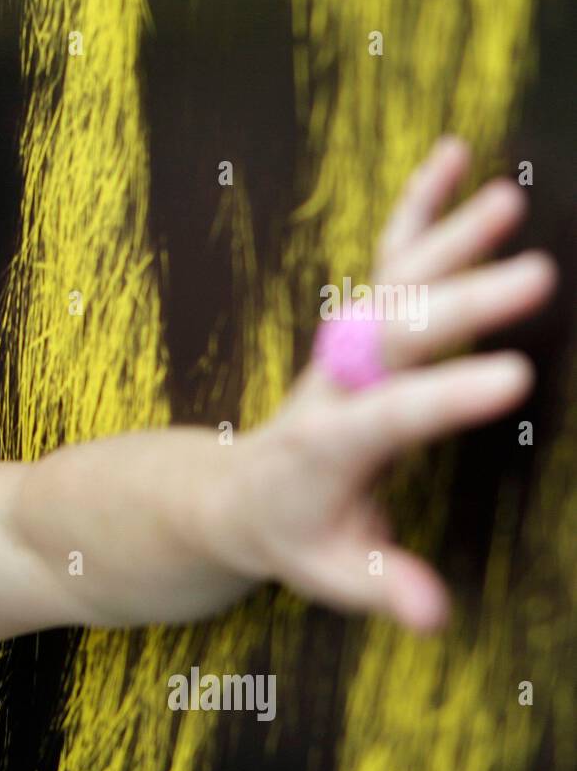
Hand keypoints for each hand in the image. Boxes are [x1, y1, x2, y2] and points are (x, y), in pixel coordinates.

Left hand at [232, 137, 557, 631]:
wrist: (236, 494)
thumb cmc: (288, 534)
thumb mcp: (326, 573)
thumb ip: (376, 586)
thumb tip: (431, 615)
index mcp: (326, 449)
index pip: (386, 419)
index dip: (443, 398)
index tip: (512, 379)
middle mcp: (333, 385)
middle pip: (393, 338)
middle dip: (459, 305)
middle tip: (535, 275)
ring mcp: (342, 349)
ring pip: (390, 286)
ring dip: (444, 242)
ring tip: (506, 200)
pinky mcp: (355, 327)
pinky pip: (383, 261)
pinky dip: (415, 209)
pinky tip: (454, 155)